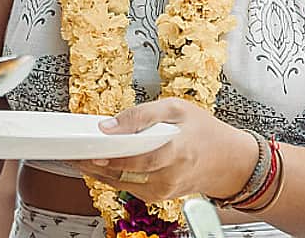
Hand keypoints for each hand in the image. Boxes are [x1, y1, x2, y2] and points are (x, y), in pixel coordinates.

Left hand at [70, 98, 256, 203]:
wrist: (228, 162)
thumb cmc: (204, 132)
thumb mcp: (176, 108)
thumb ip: (142, 114)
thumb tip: (110, 124)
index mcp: (177, 150)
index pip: (141, 156)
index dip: (115, 153)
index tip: (94, 145)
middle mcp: (170, 176)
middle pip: (125, 173)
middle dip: (97, 162)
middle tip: (75, 151)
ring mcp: (164, 190)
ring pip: (122, 183)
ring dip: (99, 171)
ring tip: (80, 156)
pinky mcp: (158, 196)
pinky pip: (128, 187)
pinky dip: (112, 175)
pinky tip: (100, 163)